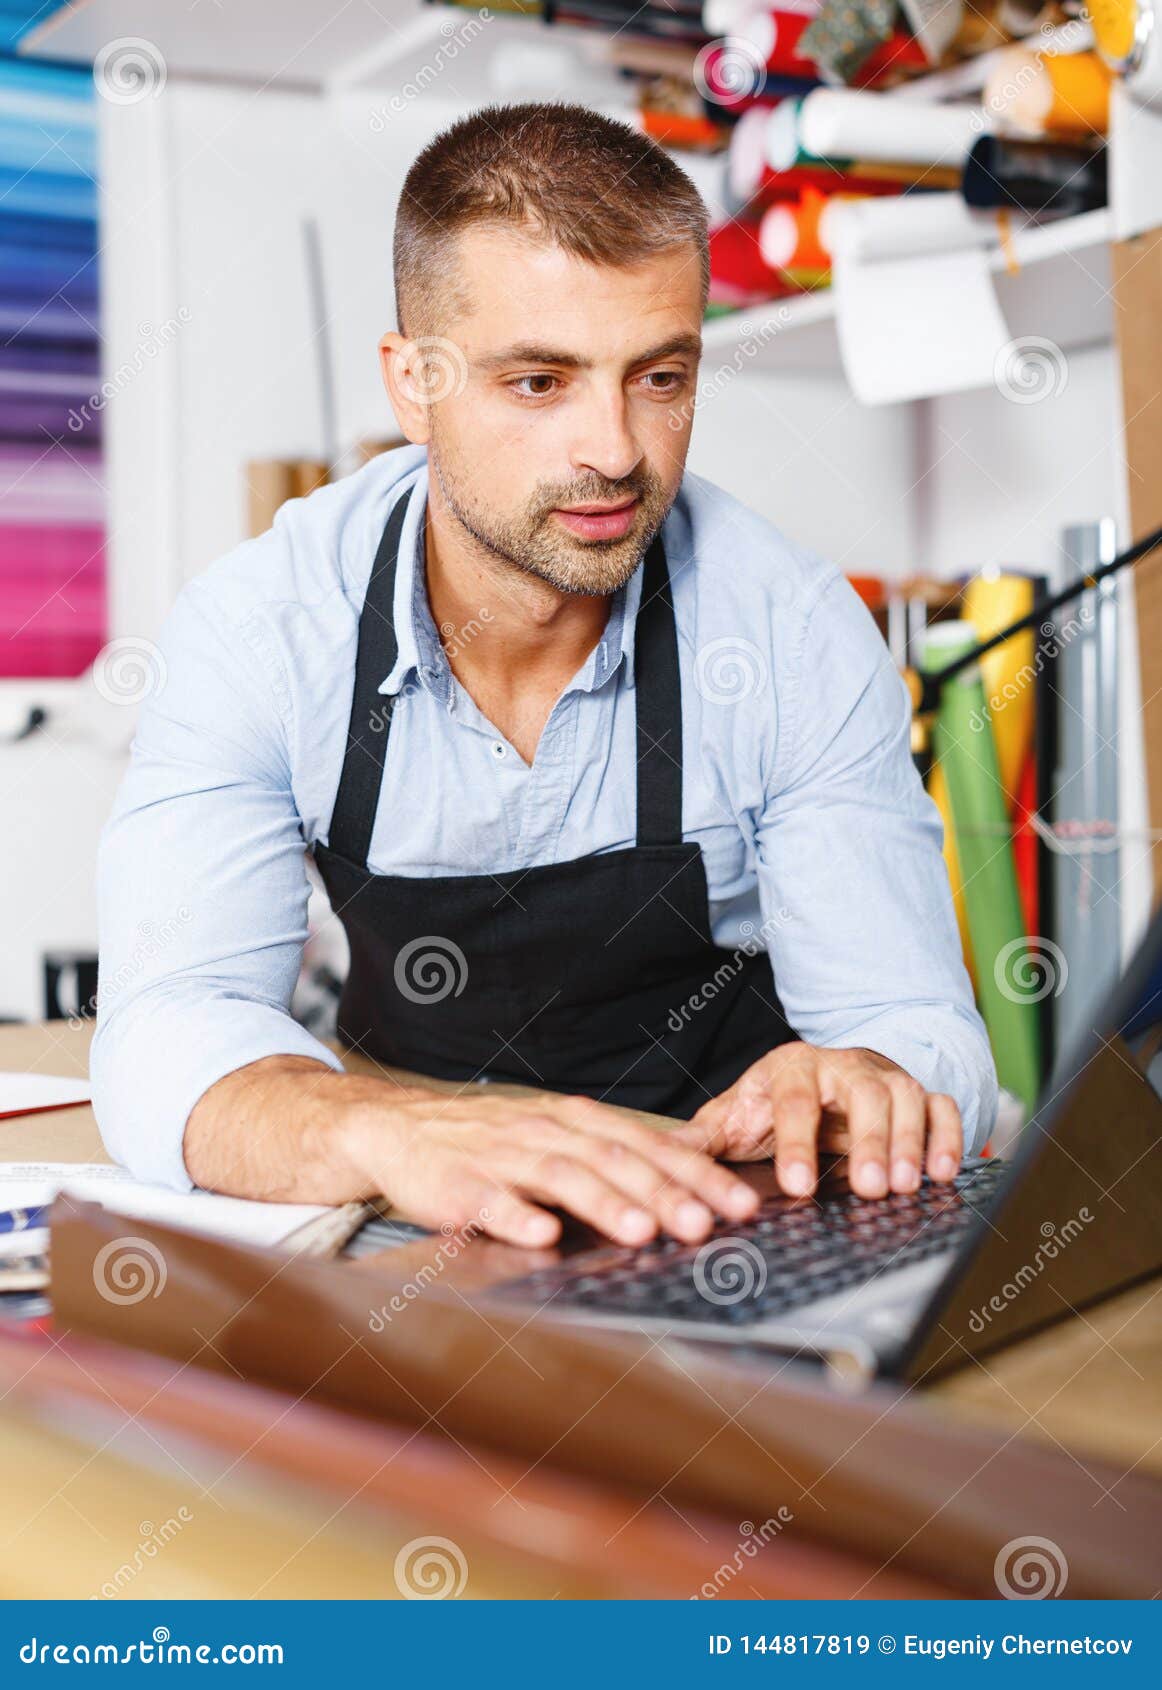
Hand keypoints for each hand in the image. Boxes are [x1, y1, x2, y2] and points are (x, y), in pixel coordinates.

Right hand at [338, 1087, 761, 1248]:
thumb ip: (618, 1145)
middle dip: (665, 1193)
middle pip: (616, 1161)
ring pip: (563, 1178)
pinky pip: (492, 1202)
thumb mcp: (559, 1131)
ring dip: (606, 1204)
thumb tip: (692, 1155)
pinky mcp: (460, 1186)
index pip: (649, 1146)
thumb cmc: (489, 1140)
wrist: (400, 1130)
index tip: (741, 1203)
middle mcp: (546, 1133)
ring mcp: (502, 1158)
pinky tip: (544, 1236)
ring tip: (643, 1231)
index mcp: (576, 1121)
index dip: (698, 1174)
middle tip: (707, 1224)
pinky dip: (519, 1217)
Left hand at [670, 1043, 962, 1200]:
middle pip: (862, 1094)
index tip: (797, 1186)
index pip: (794, 1100)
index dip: (797, 1141)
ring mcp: (885, 1076)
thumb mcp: (736, 1115)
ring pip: (906, 1097)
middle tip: (868, 1188)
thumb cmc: (773, 1103)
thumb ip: (702, 1139)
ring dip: (909, 1142)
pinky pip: (941, 1105)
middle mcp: (842, 1067)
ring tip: (905, 1186)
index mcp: (791, 1069)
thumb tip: (656, 1155)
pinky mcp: (918, 1092)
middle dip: (867, 1141)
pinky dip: (948, 1135)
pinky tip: (944, 1172)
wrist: (822, 1073)